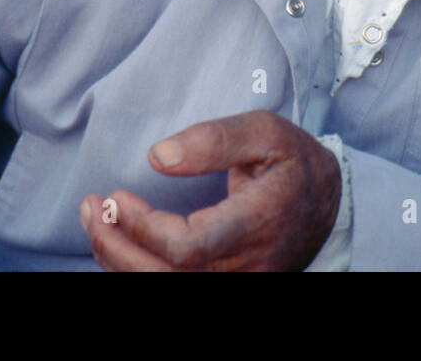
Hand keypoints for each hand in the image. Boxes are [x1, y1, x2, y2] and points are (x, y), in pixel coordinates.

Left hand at [78, 110, 341, 270]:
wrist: (331, 206)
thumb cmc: (293, 163)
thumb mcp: (264, 132)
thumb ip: (213, 139)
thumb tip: (158, 157)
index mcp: (255, 224)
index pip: (186, 247)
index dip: (142, 228)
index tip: (115, 196)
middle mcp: (246, 267)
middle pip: (166, 276)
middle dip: (115, 246)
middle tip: (89, 209)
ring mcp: (239, 284)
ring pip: (164, 288)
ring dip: (119, 261)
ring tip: (93, 223)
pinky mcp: (230, 287)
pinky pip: (175, 288)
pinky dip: (138, 271)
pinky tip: (118, 246)